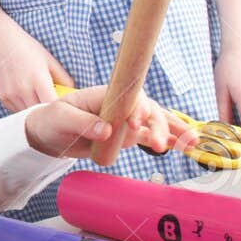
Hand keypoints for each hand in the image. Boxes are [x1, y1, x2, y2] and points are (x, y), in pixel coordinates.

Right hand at [0, 22, 73, 110]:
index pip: (52, 105)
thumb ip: (64, 79)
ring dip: (35, 111)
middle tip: (52, 106)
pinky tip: (25, 95)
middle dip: (48, 112)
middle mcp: (23, 89)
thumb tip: (72, 94)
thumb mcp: (50, 60)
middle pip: (40, 114)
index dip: (60, 110)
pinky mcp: (2, 97)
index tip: (64, 110)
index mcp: (38, 79)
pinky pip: (16, 110)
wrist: (0, 41)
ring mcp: (10, 95)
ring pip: (27, 115)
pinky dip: (23, 107)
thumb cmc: (26, 48)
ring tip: (37, 98)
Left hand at [25, 87, 198, 161]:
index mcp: (106, 94)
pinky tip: (184, 146)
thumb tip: (105, 130)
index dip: (138, 108)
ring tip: (192, 141)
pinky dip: (169, 139)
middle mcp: (121, 104)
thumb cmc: (52, 121)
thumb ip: (82, 123)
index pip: (131, 96)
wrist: (48, 134)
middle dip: (158, 125)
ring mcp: (126, 119)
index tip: (137, 125)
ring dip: (174, 130)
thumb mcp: (61, 120)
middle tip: (158, 144)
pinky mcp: (127, 134)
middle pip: (149, 109)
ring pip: (156, 121)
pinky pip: (150, 136)